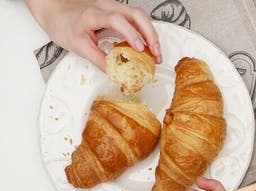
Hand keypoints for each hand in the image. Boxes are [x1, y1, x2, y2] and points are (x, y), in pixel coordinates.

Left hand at [26, 0, 161, 67]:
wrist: (53, 8)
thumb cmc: (62, 23)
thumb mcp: (77, 46)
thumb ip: (98, 60)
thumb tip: (115, 73)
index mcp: (94, 14)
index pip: (118, 20)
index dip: (131, 34)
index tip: (139, 50)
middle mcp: (106, 6)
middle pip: (136, 14)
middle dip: (150, 35)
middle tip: (156, 54)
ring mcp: (112, 6)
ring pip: (138, 14)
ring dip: (150, 33)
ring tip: (155, 52)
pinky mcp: (114, 10)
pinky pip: (134, 18)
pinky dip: (144, 31)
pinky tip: (146, 45)